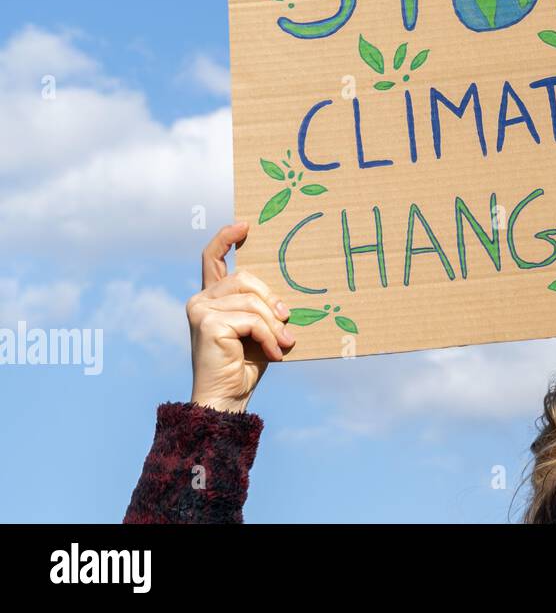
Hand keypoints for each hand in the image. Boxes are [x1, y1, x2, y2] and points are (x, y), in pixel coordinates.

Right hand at [188, 223, 295, 412]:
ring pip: (252, 301)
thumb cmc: (246, 364)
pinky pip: (252, 319)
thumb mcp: (259, 329)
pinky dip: (269, 336)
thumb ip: (263, 307)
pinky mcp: (207, 322)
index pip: (212, 257)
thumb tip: (287, 299)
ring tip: (284, 344)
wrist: (227, 398)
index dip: (227, 237)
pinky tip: (275, 353)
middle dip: (271, 300)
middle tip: (288, 321)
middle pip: (245, 278)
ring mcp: (200, 309)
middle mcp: (200, 299)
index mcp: (212, 298)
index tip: (246, 225)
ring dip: (274, 325)